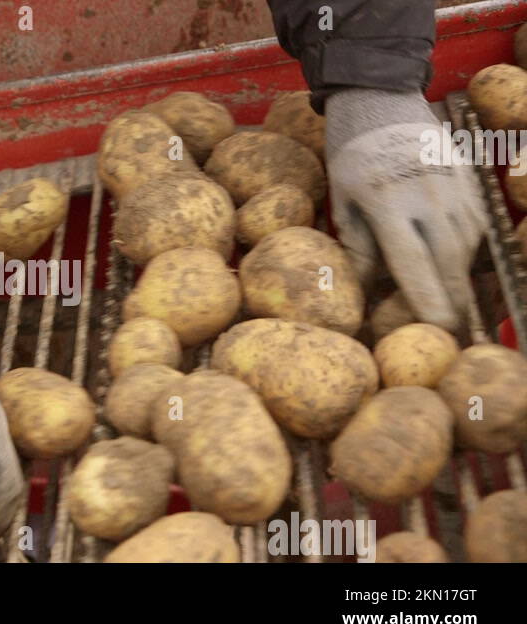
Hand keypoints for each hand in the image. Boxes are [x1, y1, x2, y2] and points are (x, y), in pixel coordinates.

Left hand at [326, 89, 488, 331]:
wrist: (382, 94)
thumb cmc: (351, 150)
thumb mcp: (342, 197)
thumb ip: (357, 245)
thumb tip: (366, 290)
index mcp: (389, 201)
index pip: (413, 262)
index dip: (427, 299)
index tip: (438, 328)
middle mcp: (429, 195)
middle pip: (450, 260)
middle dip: (455, 300)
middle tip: (455, 333)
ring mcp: (455, 186)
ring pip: (469, 245)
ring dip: (466, 279)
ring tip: (462, 309)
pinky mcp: (469, 180)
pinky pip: (479, 226)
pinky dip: (475, 252)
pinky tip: (468, 272)